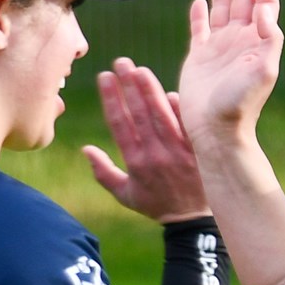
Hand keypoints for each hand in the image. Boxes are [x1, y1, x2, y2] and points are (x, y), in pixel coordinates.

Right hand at [84, 58, 210, 221]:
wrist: (194, 222)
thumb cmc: (158, 205)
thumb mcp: (127, 196)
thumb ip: (104, 173)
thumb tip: (86, 149)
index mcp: (136, 163)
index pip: (120, 124)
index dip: (111, 98)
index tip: (104, 77)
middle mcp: (156, 154)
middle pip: (139, 114)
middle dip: (128, 85)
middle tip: (121, 62)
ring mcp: (179, 151)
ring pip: (162, 115)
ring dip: (150, 91)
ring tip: (140, 70)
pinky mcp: (198, 150)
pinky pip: (188, 125)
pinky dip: (180, 110)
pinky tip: (171, 93)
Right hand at [178, 0, 283, 145]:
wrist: (217, 131)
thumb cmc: (241, 104)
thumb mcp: (263, 70)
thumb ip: (268, 38)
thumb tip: (265, 8)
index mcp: (258, 41)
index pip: (263, 1)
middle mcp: (241, 40)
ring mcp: (220, 48)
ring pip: (223, 7)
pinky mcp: (200, 58)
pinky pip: (200, 29)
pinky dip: (200, 14)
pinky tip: (200, 1)